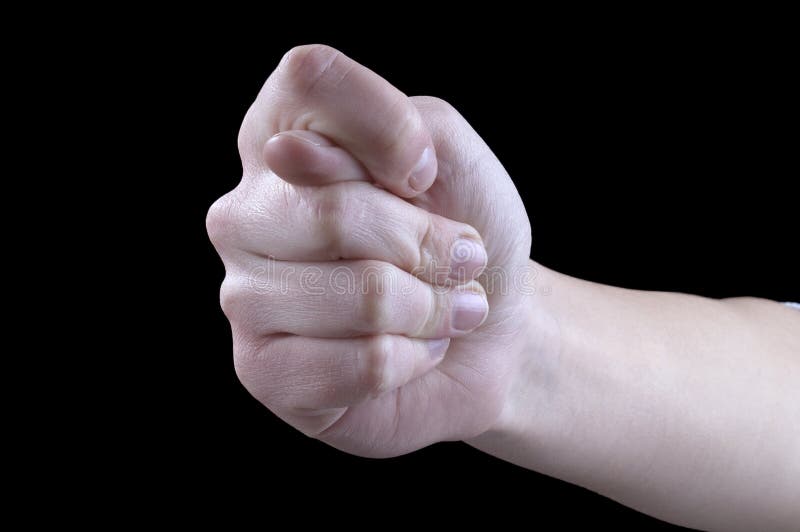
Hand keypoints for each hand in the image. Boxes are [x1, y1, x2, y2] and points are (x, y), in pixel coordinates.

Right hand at [207, 45, 532, 456]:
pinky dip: (414, 357)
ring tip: (435, 308)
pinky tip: (407, 349)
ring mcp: (243, 294)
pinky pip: (363, 364)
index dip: (388, 126)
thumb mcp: (456, 159)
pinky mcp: (262, 371)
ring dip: (432, 308)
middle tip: (456, 260)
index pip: (308, 78)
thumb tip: (299, 157)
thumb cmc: (463, 234)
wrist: (486, 326)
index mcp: (280, 137)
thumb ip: (400, 127)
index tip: (426, 173)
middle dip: (429, 246)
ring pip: (364, 295)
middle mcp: (244, 212)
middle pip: (337, 210)